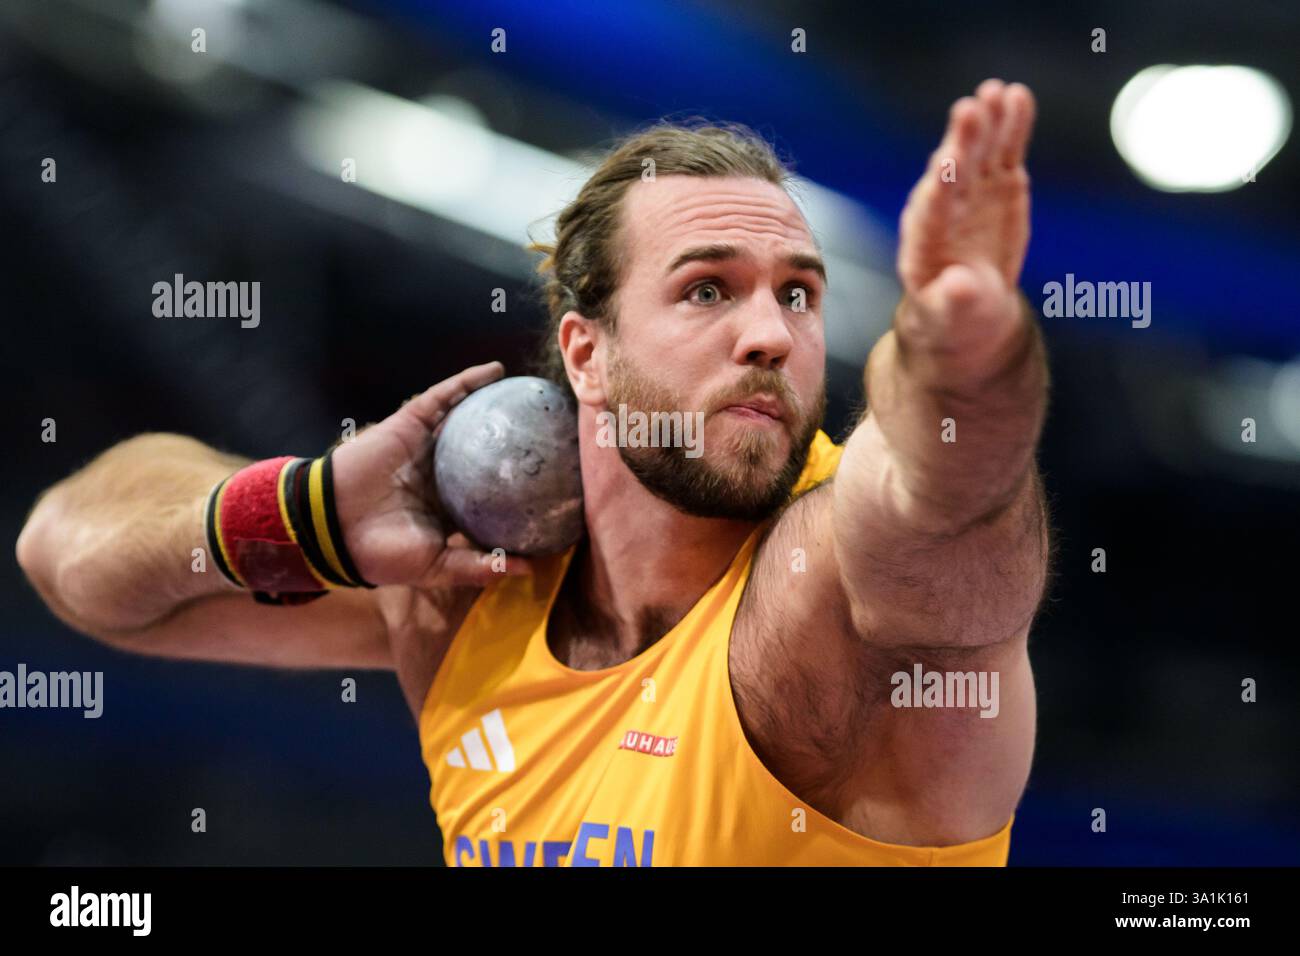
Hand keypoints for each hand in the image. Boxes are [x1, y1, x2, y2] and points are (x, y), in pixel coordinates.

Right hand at [330, 361, 533, 588]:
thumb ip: (480, 566)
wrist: (333, 528)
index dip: (521, 484)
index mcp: (450, 505)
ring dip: (496, 401)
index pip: (493, 491)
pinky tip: (496, 371)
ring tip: (531, 390)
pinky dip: (467, 382)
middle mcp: (442, 472)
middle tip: (554, 429)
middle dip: (517, 439)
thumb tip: (529, 568)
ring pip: (468, 417)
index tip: (558, 479)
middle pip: (487, 449)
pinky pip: (443, 397)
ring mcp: (427, 446)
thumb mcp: (438, 567)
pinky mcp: (410, 423)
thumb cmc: (382, 553)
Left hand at [895, 79, 1035, 378]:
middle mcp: (943, 211)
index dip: (941, 187)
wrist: (967, 306)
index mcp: (924, 243)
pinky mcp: (995, 186)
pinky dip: (1010, 126)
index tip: (948, 160)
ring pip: (978, 153)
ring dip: (987, 122)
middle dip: (961, 142)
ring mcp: (970, 194)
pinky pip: (1003, 151)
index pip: (931, 210)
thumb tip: (959, 286)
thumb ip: (953, 300)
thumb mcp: (950, 317)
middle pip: (952, 172)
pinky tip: (1018, 97)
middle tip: (971, 108)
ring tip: (998, 91)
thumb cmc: (952, 316)